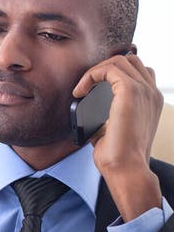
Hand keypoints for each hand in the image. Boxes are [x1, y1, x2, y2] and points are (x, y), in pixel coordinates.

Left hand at [72, 52, 163, 220]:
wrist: (127, 170)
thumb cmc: (119, 158)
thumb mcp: (111, 130)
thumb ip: (104, 116)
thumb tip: (85, 110)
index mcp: (151, 102)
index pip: (137, 72)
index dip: (113, 73)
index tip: (92, 88)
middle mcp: (151, 93)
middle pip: (130, 60)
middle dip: (105, 67)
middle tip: (86, 85)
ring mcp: (144, 91)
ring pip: (120, 60)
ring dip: (97, 70)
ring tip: (82, 88)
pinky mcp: (130, 91)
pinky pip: (109, 68)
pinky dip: (91, 75)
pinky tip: (80, 91)